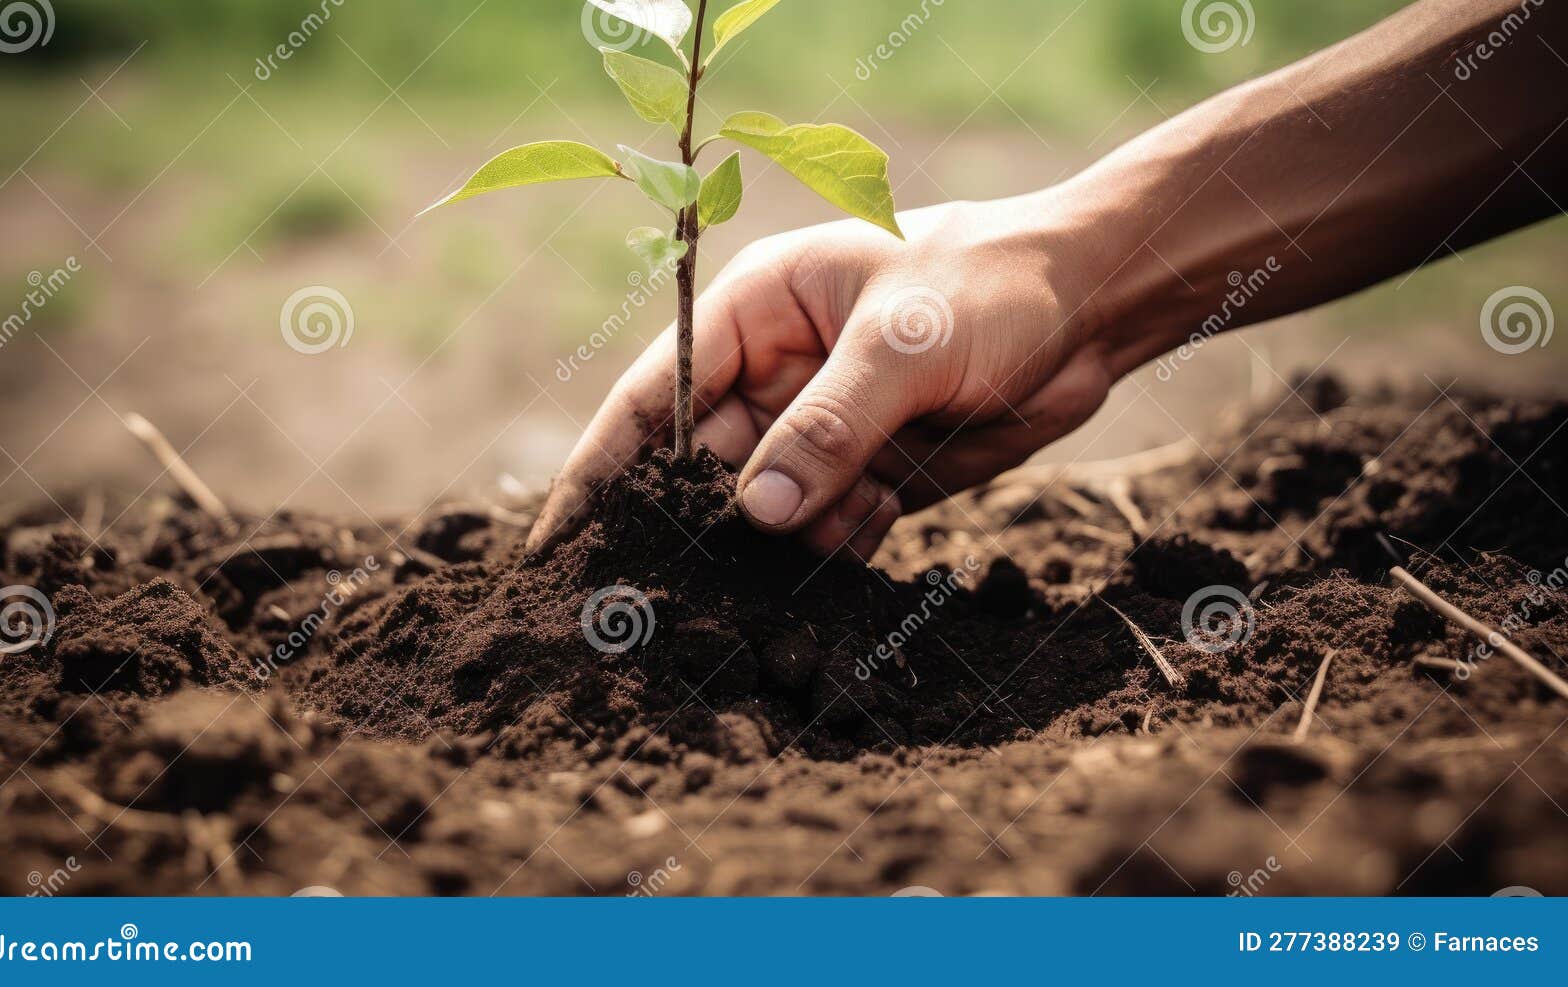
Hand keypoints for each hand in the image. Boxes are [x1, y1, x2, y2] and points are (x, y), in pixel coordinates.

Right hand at [526, 194, 1117, 560]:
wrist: (1094, 306)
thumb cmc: (993, 284)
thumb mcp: (905, 342)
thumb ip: (829, 424)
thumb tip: (758, 511)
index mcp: (754, 313)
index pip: (652, 399)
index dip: (601, 469)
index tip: (559, 545)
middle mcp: (775, 374)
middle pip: (701, 468)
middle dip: (702, 525)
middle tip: (688, 592)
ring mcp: (822, 427)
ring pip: (766, 508)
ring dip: (784, 541)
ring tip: (826, 535)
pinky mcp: (870, 472)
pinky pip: (826, 528)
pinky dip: (837, 546)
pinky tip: (872, 527)